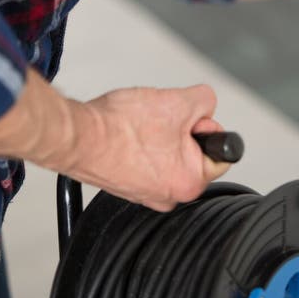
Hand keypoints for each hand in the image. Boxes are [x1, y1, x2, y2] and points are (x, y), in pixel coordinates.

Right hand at [65, 84, 229, 211]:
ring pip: (167, 152)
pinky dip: (140, 141)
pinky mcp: (126, 183)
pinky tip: (127, 130)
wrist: (77, 137)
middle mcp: (168, 196)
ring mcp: (145, 192)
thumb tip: (206, 104)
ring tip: (140, 123)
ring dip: (159, 132)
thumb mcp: (179, 101)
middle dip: (180, 128)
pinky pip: (145, 157)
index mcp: (189, 183)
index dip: (206, 126)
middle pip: (192, 152)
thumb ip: (206, 101)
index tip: (190, 117)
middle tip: (161, 118)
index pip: (221, 154)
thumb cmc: (120, 128)